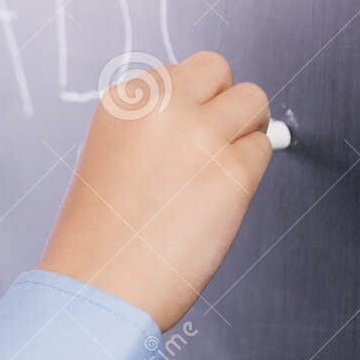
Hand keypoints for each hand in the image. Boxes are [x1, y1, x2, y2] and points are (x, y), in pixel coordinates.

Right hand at [38, 53, 273, 331]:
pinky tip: (215, 205)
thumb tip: (220, 113)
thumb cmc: (102, 235)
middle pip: (220, 71)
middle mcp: (162, 105)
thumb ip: (160, 126)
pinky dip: (248, 174)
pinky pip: (262, 151)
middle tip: (210, 148)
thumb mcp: (115, 155)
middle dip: (222, 103)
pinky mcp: (232, 172)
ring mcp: (200, 135)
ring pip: (253, 102)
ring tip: (216, 175)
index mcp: (125, 100)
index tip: (179, 141)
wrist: (97, 287)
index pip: (181, 72)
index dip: (189, 105)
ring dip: (245, 132)